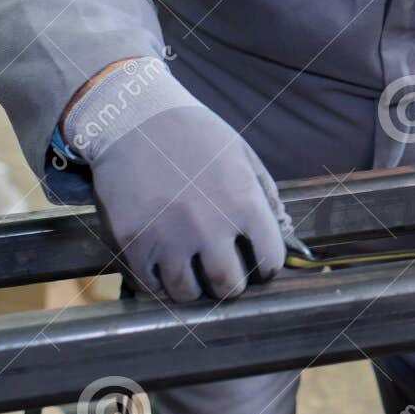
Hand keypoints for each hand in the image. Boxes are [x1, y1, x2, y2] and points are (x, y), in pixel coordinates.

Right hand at [68, 60, 292, 301]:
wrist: (133, 120)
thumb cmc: (193, 133)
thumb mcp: (241, 153)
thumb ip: (263, 192)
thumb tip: (280, 228)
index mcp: (243, 203)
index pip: (269, 260)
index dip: (267, 266)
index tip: (259, 266)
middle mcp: (209, 228)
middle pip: (229, 286)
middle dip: (231, 285)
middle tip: (226, 278)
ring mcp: (168, 239)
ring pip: (188, 294)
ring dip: (195, 289)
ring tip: (194, 276)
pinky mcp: (133, 244)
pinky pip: (150, 286)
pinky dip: (159, 283)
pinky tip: (163, 269)